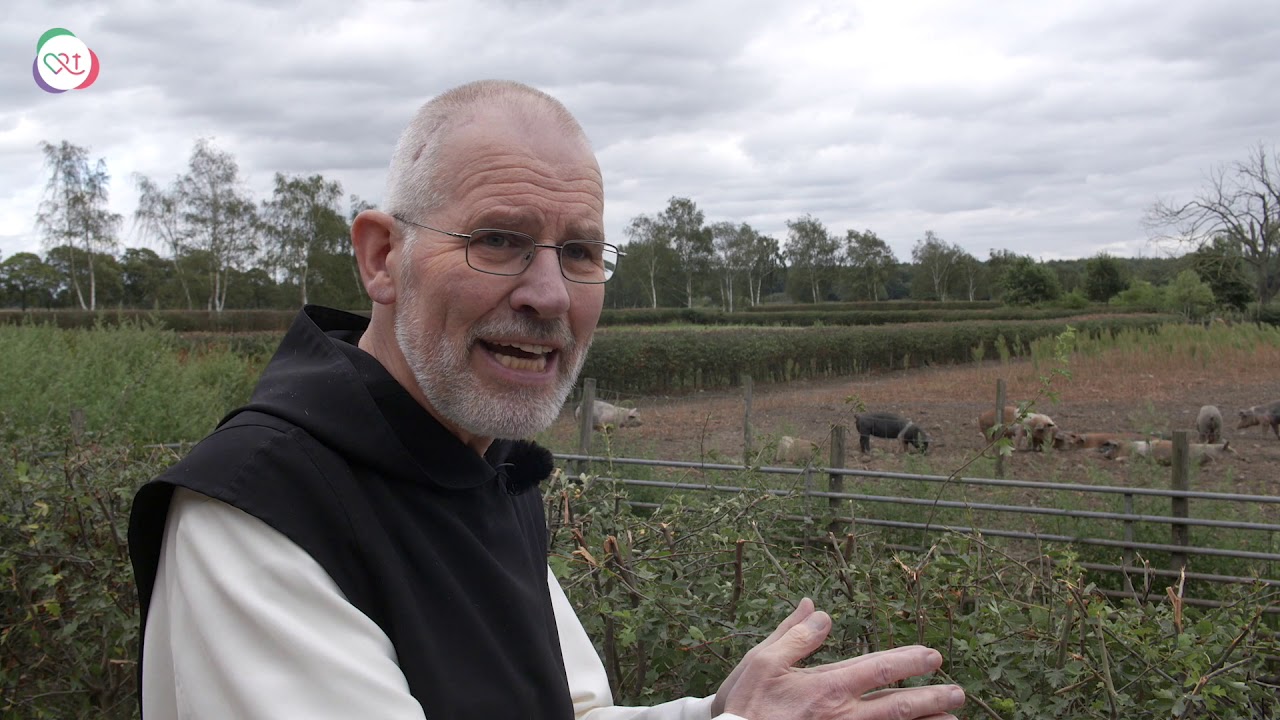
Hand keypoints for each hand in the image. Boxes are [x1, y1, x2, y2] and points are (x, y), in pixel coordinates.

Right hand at [712, 598, 964, 719]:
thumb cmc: (747, 705)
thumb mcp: (763, 660)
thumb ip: (795, 634)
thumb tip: (821, 611)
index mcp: (827, 688)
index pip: (879, 669)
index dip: (909, 661)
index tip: (933, 656)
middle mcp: (843, 717)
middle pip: (898, 707)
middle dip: (931, 699)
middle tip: (957, 693)